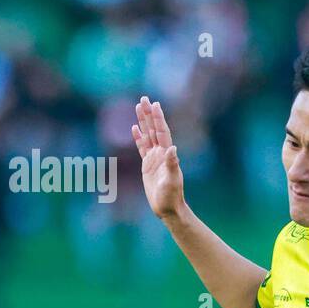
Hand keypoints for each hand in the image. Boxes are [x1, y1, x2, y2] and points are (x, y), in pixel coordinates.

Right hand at [132, 95, 184, 219]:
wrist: (168, 208)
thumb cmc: (171, 196)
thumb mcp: (172, 181)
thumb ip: (172, 164)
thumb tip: (173, 148)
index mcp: (167, 155)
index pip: (161, 132)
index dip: (158, 118)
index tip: (155, 104)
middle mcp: (161, 153)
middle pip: (153, 129)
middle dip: (149, 114)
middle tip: (144, 98)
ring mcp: (154, 158)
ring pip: (147, 135)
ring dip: (143, 121)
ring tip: (139, 107)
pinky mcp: (147, 165)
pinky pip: (141, 147)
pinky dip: (138, 137)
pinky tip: (135, 128)